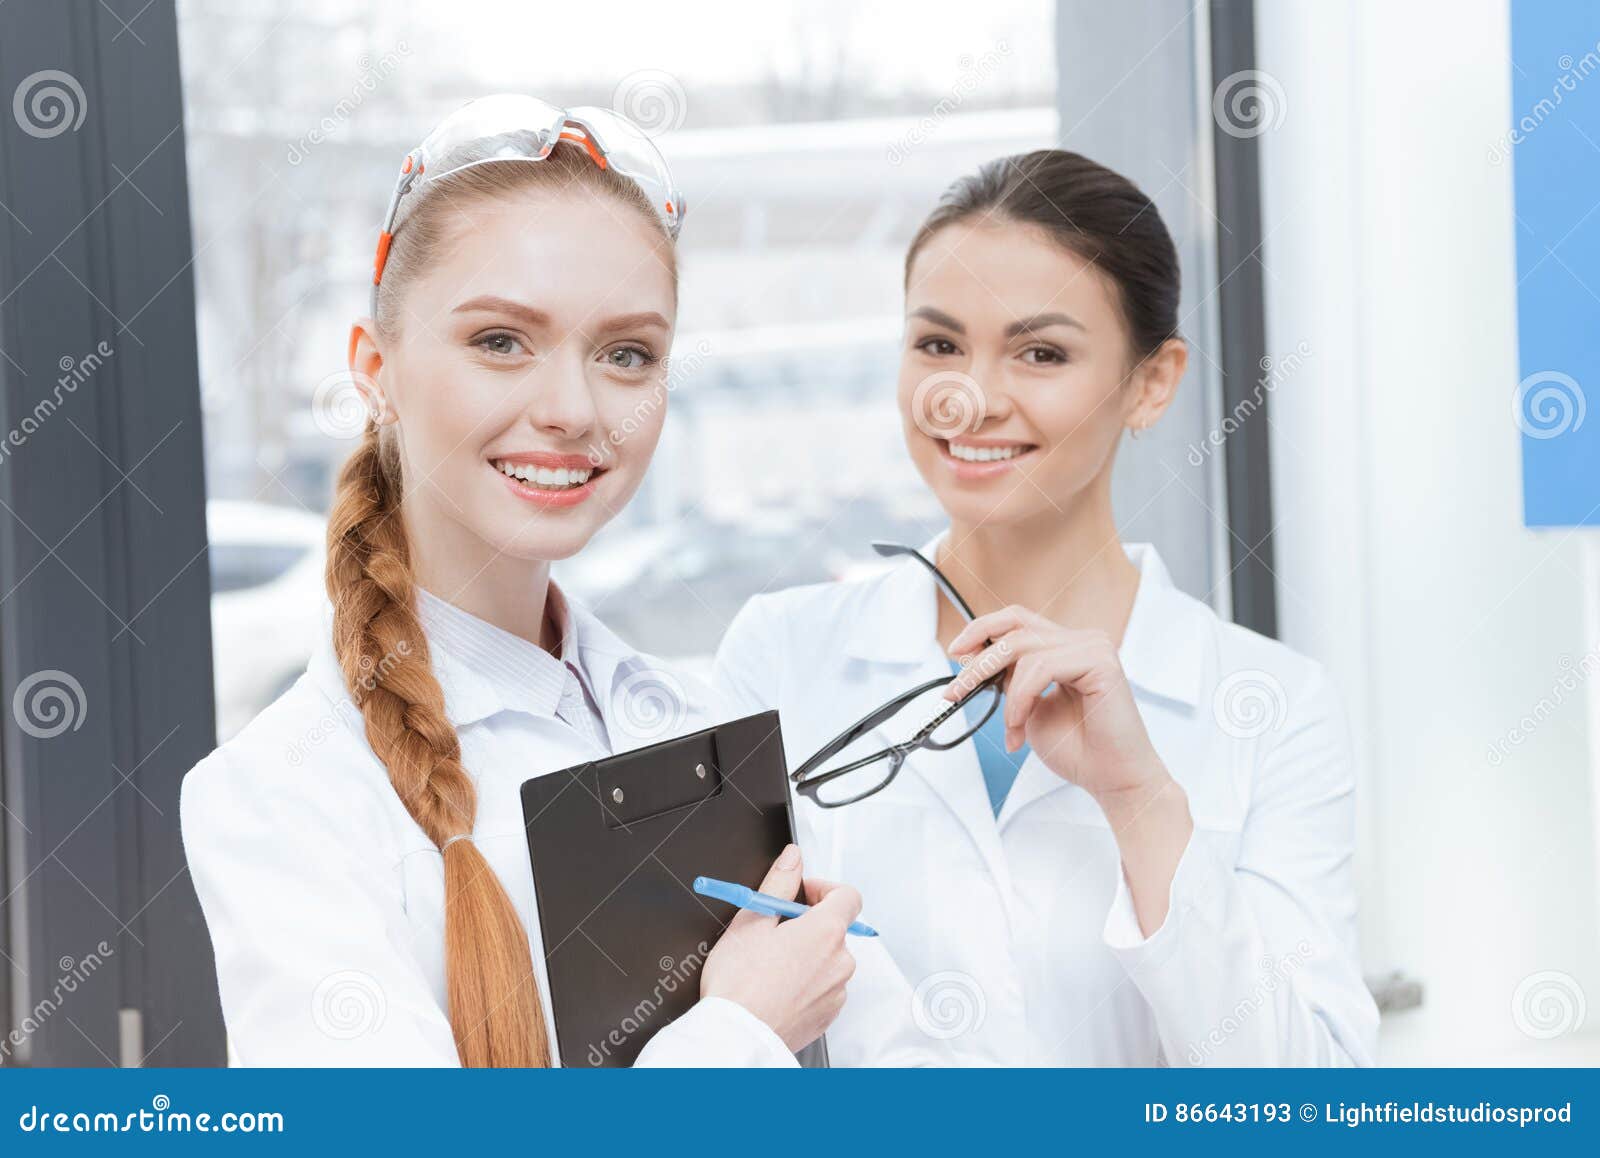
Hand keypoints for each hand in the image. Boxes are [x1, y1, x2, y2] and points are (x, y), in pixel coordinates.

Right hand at [699, 844, 860, 1051]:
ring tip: (769, 963)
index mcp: (826, 933)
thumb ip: (779, 883)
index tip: (800, 893)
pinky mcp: (827, 1015)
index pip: (848, 896)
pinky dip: (806, 981)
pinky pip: (823, 987)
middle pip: (835, 929)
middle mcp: (840, 962)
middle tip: (773, 929)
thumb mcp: (752, 920)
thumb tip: (793, 858)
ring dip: (807, 954)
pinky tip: (776, 986)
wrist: (737, 1037)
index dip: (823, 888)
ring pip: (828, 960)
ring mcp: (836, 992)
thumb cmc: (740, 985)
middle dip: (808, 923)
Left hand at [945, 605, 1167, 805]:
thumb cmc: (1078, 749)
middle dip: (979, 657)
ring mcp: (1093, 647)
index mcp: (1066, 646)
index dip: (981, 631)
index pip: (1017, 620)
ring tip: (1011, 728)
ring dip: (1005, 693)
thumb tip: (973, 658)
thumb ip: (1008, 681)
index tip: (955, 654)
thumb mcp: (1027, 708)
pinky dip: (1021, 698)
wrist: (1111, 779)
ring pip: (1023, 648)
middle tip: (957, 689)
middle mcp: (1082, 640)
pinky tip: (1021, 723)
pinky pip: (1041, 667)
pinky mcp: (1101, 662)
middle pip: (1015, 626)